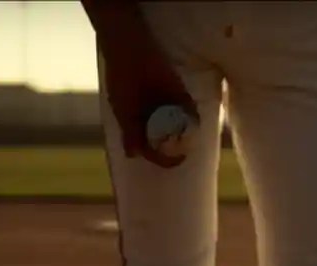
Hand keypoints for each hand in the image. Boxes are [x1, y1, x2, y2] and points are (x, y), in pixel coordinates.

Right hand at [99, 34, 197, 167]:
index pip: (153, 149)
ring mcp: (170, 109)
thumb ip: (130, 132)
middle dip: (177, 148)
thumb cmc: (122, 82)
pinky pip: (191, 111)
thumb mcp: (122, 109)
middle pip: (170, 142)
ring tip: (189, 141)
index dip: (163, 158)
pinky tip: (194, 123)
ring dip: (186, 135)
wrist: (133, 53)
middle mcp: (156, 120)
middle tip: (183, 153)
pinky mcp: (182, 96)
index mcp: (139, 126)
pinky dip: (193, 117)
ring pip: (182, 129)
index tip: (174, 160)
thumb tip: (132, 155)